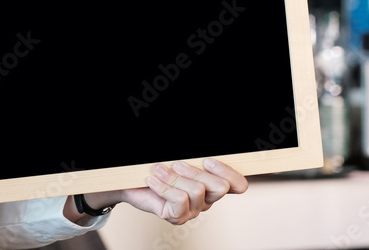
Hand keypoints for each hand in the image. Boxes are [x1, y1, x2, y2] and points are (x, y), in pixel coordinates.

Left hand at [66, 158, 247, 224]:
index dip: (228, 171)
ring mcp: (194, 209)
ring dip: (174, 176)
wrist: (129, 178)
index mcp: (213, 181)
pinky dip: (163, 187)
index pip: (239, 185)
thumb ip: (193, 153)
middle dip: (197, 171)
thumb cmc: (156, 163)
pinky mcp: (177, 217)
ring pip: (197, 191)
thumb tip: (202, 152)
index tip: (207, 159)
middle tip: (177, 163)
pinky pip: (179, 202)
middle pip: (220, 187)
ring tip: (157, 168)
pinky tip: (152, 180)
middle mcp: (208, 198)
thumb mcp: (178, 155)